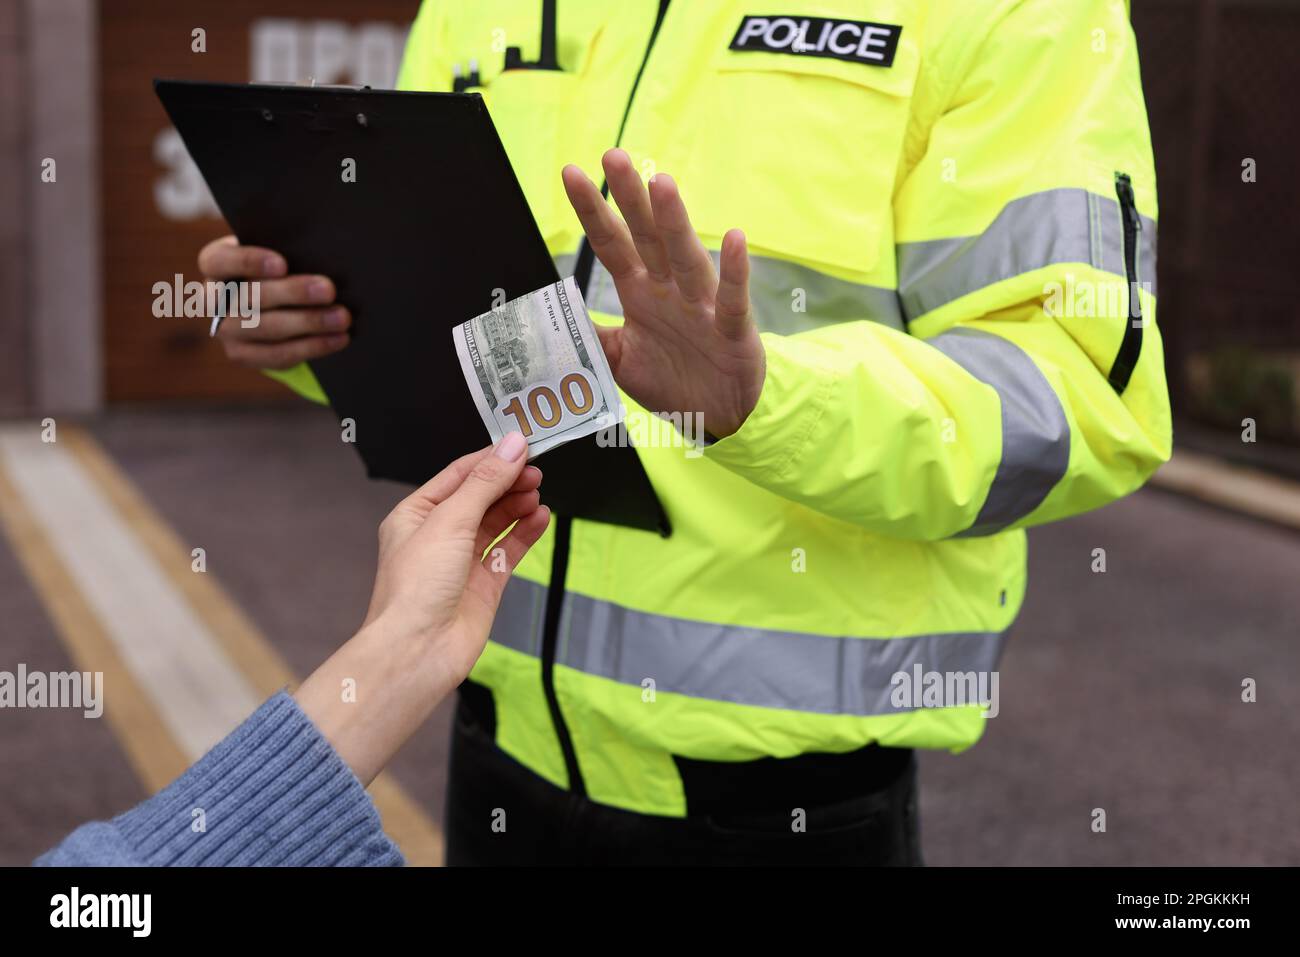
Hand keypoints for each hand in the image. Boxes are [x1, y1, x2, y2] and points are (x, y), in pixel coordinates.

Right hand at [197, 235, 350, 368]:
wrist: (281, 302)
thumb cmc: (283, 265)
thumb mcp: (281, 251)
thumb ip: (291, 250)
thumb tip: (323, 254)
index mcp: (215, 264)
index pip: (218, 261)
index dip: (248, 262)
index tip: (282, 264)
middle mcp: (213, 299)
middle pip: (250, 297)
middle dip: (293, 293)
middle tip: (329, 290)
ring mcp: (225, 330)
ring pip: (265, 328)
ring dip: (308, 322)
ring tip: (342, 317)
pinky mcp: (243, 355)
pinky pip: (278, 354)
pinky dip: (312, 346)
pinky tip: (338, 338)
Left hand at [363, 433, 548, 679]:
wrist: (418, 650)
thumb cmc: (416, 588)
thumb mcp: (450, 521)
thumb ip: (485, 483)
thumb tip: (512, 446)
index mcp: (416, 515)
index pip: (458, 475)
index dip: (490, 458)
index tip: (522, 445)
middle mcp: (438, 536)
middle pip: (480, 497)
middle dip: (508, 481)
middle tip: (537, 470)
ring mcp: (462, 561)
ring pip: (497, 522)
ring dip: (517, 505)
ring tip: (538, 492)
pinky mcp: (483, 585)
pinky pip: (509, 551)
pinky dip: (526, 533)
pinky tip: (541, 518)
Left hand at [561, 149, 765, 438]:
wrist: (717, 416)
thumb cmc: (671, 381)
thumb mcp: (619, 361)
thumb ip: (590, 337)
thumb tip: (548, 322)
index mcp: (640, 292)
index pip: (611, 244)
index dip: (592, 211)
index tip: (571, 173)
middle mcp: (669, 290)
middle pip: (647, 237)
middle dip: (630, 198)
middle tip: (614, 157)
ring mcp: (702, 306)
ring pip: (685, 258)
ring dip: (675, 222)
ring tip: (663, 184)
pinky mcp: (732, 330)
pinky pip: (733, 299)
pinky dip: (735, 271)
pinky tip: (734, 238)